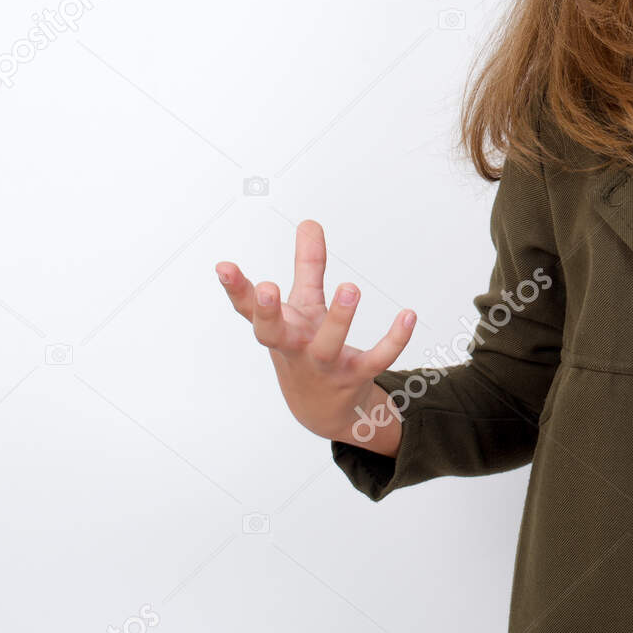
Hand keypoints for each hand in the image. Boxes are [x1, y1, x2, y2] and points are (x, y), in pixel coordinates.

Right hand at [216, 220, 417, 445]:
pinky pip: (376, 360)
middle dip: (268, 312)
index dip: (235, 288)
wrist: (322, 411)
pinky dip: (394, 340)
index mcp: (278, 329)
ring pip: (327, 346)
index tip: (223, 266)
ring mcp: (323, 366)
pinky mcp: (355, 375)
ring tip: (350, 288)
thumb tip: (309, 222)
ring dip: (338, 320)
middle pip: (273, 334)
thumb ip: (308, 265)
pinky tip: (408, 315)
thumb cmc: (305, 347)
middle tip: (268, 287)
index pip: (249, 309)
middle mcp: (294, 348)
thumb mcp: (303, 307)